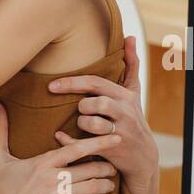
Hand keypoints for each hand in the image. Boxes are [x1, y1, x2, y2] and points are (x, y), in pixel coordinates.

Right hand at [0, 102, 121, 193]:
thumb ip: (0, 131)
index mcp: (42, 163)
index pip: (76, 149)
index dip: (99, 143)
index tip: (115, 137)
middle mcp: (52, 178)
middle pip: (90, 169)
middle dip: (105, 167)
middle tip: (113, 166)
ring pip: (91, 188)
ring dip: (105, 185)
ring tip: (110, 183)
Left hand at [48, 35, 158, 185]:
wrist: (143, 156)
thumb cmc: (133, 118)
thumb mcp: (134, 92)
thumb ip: (131, 64)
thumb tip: (130, 37)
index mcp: (125, 96)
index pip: (95, 83)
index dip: (72, 83)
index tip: (51, 86)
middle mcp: (124, 112)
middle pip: (94, 103)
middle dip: (82, 106)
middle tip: (81, 110)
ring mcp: (119, 132)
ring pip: (90, 123)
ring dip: (81, 123)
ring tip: (84, 124)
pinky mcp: (112, 149)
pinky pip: (83, 143)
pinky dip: (68, 140)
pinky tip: (60, 136)